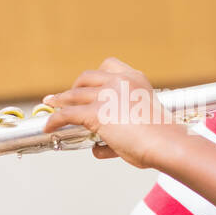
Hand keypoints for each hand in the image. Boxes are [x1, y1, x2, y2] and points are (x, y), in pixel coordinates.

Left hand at [40, 57, 190, 169]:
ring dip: (60, 100)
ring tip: (50, 105)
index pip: (110, 66)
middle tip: (67, 96)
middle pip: (87, 77)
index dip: (95, 75)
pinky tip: (49, 126)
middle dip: (75, 87)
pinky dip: (56, 120)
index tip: (88, 83)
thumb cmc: (161, 138)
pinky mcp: (96, 113)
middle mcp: (120, 82)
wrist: (166, 142)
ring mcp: (106, 95)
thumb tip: (100, 148)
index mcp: (135, 79)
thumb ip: (121, 131)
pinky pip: (68, 114)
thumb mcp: (143, 124)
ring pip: (74, 95)